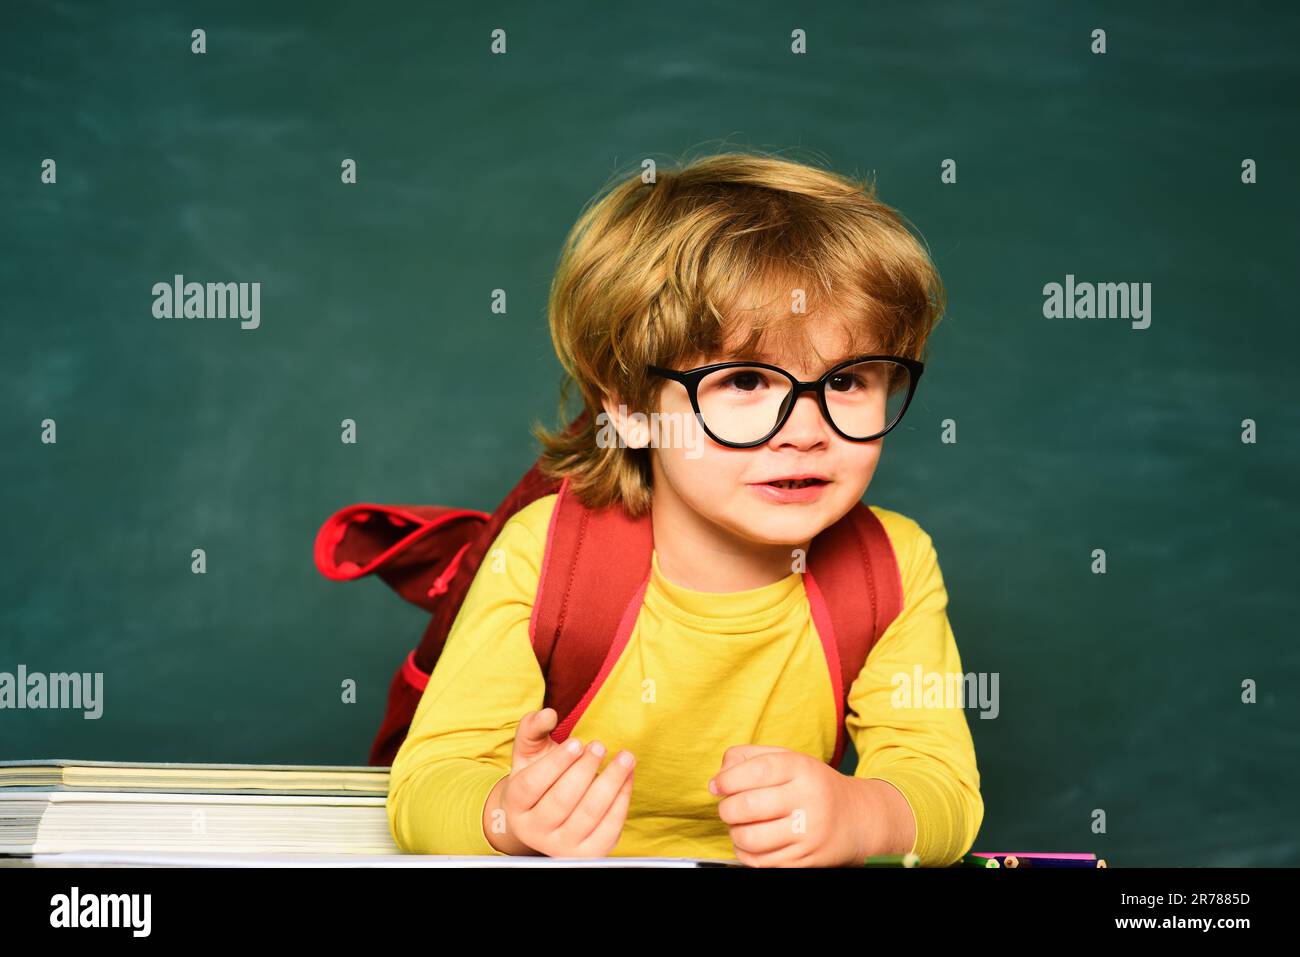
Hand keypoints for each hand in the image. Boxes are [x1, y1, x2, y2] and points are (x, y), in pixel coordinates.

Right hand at [482, 707, 634, 857]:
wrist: (545, 816)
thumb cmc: (539, 777)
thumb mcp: (528, 753)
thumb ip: (532, 728)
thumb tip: (548, 714)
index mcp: (515, 805)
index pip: (532, 785)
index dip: (556, 763)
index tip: (577, 742)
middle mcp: (534, 831)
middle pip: (561, 801)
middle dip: (585, 770)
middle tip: (599, 745)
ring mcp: (561, 847)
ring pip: (588, 815)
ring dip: (610, 782)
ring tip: (625, 757)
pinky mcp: (588, 854)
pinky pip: (609, 828)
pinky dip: (622, 800)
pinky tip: (628, 776)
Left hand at [708, 744, 874, 866]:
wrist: (857, 818)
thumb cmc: (813, 786)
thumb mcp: (789, 759)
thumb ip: (749, 757)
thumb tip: (718, 779)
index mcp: (802, 769)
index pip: (756, 771)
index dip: (728, 779)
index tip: (717, 786)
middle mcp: (808, 799)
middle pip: (748, 806)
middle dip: (727, 809)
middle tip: (729, 808)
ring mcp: (808, 833)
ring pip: (751, 839)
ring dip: (735, 833)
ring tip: (740, 826)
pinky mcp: (806, 860)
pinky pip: (761, 862)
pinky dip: (746, 853)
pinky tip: (751, 842)